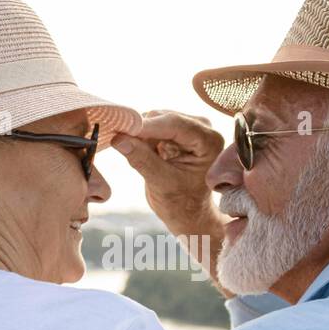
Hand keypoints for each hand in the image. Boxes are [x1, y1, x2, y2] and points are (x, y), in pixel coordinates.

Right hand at [112, 110, 226, 240]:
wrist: (187, 212)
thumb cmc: (181, 204)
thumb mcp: (161, 183)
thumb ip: (142, 159)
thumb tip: (118, 139)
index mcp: (210, 141)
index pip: (175, 124)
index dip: (146, 126)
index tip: (121, 129)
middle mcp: (203, 128)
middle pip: (164, 117)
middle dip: (140, 129)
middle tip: (119, 141)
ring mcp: (190, 126)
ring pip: (154, 119)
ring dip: (139, 134)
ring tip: (134, 153)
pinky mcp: (176, 130)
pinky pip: (151, 125)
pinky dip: (140, 137)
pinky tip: (138, 151)